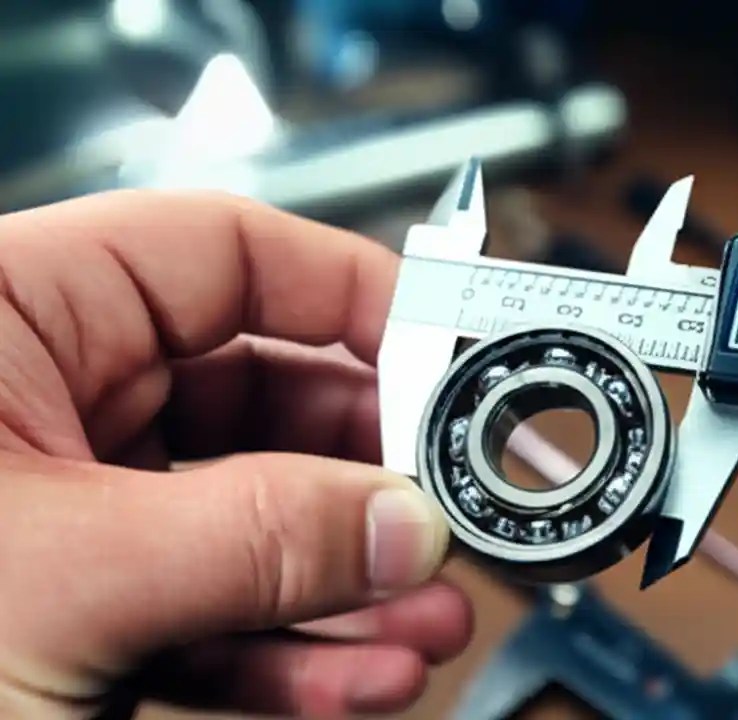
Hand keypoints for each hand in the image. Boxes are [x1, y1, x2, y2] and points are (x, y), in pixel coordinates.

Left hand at [0, 191, 470, 717]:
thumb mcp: (63, 580)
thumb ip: (255, 537)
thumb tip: (401, 517)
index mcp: (6, 323)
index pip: (222, 255)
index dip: (351, 295)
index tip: (448, 358)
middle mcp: (45, 406)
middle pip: (262, 397)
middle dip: (367, 473)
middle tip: (448, 514)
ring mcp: (72, 517)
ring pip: (252, 517)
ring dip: (351, 580)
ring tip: (427, 621)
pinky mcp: (88, 612)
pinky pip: (217, 609)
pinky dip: (296, 650)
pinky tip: (362, 675)